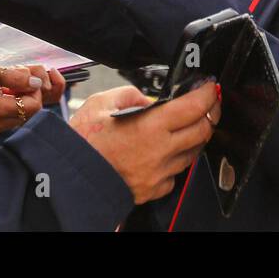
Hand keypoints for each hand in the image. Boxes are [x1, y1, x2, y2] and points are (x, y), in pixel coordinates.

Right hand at [0, 63, 65, 134]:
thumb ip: (14, 78)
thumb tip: (36, 83)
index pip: (34, 105)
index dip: (35, 90)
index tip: (24, 77)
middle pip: (30, 112)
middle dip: (29, 94)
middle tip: (17, 78)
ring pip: (22, 116)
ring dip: (22, 99)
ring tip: (8, 85)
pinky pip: (11, 118)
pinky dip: (13, 105)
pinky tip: (2, 93)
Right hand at [69, 82, 219, 203]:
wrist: (68, 177)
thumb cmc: (81, 141)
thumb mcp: (101, 103)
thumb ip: (131, 95)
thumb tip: (149, 99)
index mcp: (150, 126)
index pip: (194, 107)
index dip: (207, 94)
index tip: (209, 88)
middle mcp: (160, 151)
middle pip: (203, 130)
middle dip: (210, 114)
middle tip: (208, 103)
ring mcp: (159, 173)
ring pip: (193, 153)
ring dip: (194, 138)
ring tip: (185, 126)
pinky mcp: (154, 189)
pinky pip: (176, 174)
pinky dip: (175, 161)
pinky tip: (164, 153)